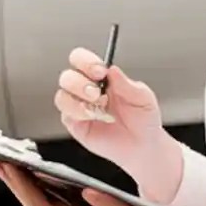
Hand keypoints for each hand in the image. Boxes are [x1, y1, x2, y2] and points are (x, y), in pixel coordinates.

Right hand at [54, 47, 182, 202]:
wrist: (143, 145)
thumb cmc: (143, 119)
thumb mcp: (142, 97)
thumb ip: (127, 83)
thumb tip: (112, 69)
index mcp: (101, 77)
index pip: (82, 60)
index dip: (86, 62)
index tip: (100, 70)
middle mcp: (87, 89)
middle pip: (67, 76)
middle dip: (80, 82)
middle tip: (97, 92)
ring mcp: (79, 107)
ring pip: (62, 95)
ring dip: (78, 99)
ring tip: (97, 107)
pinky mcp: (75, 124)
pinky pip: (66, 114)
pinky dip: (77, 113)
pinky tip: (92, 116)